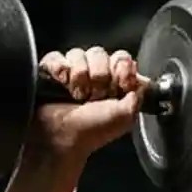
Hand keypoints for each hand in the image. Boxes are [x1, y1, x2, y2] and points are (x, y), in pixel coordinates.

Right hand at [28, 47, 149, 161]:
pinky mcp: (51, 71)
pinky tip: (61, 84)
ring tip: (76, 95)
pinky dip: (60, 69)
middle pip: (99, 53)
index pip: (121, 58)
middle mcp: (93, 76)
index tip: (121, 84)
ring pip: (78, 53)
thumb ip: (138, 96)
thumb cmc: (91, 130)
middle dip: (99, 75)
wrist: (61, 138)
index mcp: (114, 84)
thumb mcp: (125, 116)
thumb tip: (140, 81)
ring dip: (79, 76)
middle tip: (95, 96)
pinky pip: (57, 57)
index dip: (122, 68)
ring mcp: (71, 72)